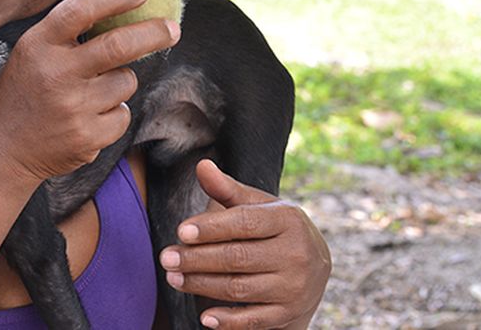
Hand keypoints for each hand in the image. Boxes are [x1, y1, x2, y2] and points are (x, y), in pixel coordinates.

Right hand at [0, 0, 179, 181]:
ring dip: (118, 83)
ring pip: (125, 82)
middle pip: (118, 46)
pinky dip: (112, 114)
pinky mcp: (87, 137)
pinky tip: (87, 118)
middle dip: (152, 33)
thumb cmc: (23, 92)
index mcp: (38, 45)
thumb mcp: (31, 53)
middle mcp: (56, 74)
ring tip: (89, 94)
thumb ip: (66, 33)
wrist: (1, 148)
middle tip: (172, 28)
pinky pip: (122, 114)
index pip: (81, 11)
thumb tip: (120, 4)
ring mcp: (72, 108)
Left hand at [159, 160, 330, 328]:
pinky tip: (205, 318)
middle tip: (166, 258)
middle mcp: (297, 254)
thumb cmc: (274, 229)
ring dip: (202, 285)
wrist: (314, 267)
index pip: (244, 223)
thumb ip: (227, 190)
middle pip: (237, 257)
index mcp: (288, 220)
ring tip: (173, 278)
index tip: (181, 232)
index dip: (211, 228)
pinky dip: (229, 321)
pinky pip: (255, 320)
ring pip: (240, 288)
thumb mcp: (258, 205)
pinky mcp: (289, 314)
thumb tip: (202, 166)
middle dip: (197, 259)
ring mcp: (295, 287)